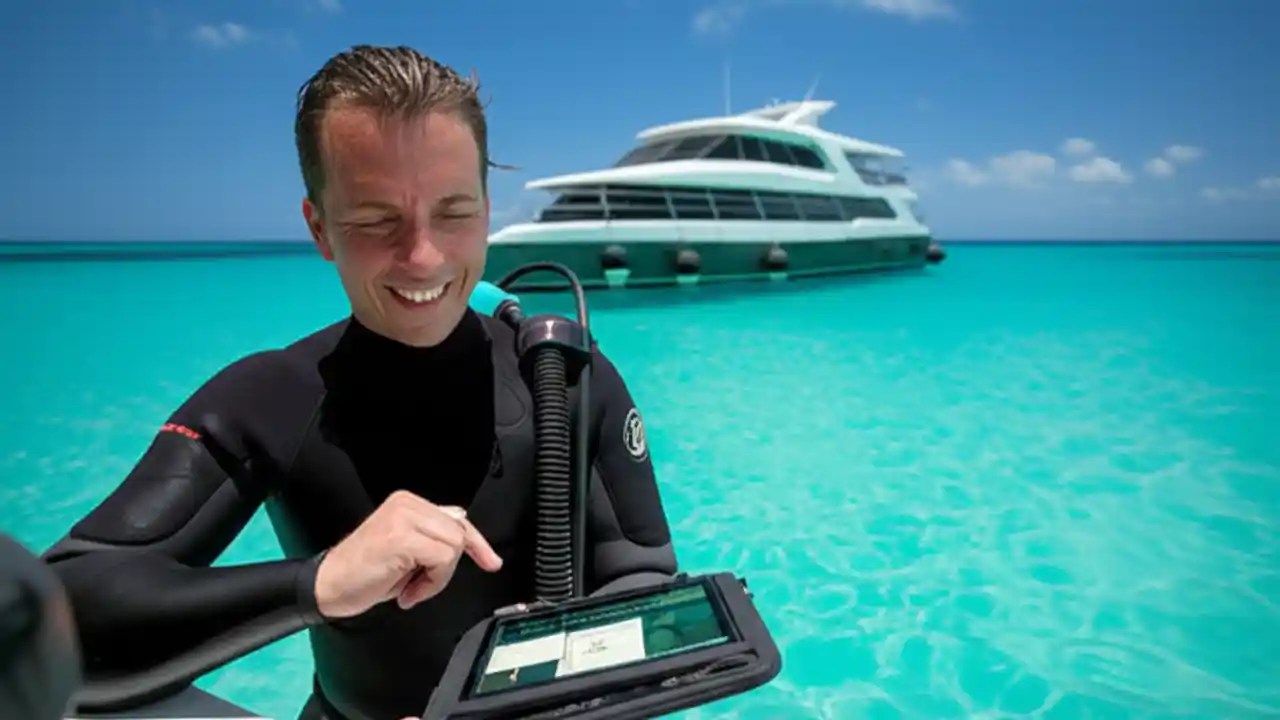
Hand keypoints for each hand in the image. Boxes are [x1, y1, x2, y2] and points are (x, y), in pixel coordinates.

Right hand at [313, 490, 502, 618]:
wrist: (327, 587)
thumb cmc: (363, 574)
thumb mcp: (406, 551)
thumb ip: (431, 535)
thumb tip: (461, 525)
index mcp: (407, 503)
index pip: (456, 518)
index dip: (477, 543)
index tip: (491, 561)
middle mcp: (406, 504)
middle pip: (458, 533)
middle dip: (447, 568)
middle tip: (419, 585)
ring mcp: (403, 518)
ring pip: (453, 545)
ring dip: (438, 577)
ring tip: (410, 587)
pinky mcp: (400, 537)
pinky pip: (442, 558)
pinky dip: (432, 582)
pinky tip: (406, 592)